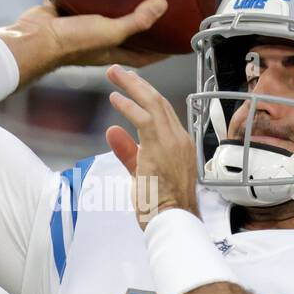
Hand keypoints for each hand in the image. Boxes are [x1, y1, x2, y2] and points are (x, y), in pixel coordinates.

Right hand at [0, 0, 168, 88]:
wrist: (34, 37)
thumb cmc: (72, 43)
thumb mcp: (110, 32)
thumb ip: (135, 21)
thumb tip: (162, 6)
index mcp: (113, 52)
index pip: (145, 56)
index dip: (161, 51)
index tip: (176, 41)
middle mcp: (100, 42)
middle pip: (127, 35)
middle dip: (142, 26)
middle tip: (158, 8)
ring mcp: (83, 27)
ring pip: (105, 16)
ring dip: (117, 6)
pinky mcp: (68, 13)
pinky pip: (82, 1)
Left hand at [105, 64, 198, 227]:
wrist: (174, 221)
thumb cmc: (162, 205)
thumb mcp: (141, 172)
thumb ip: (128, 151)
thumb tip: (112, 130)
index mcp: (180, 144)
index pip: (163, 113)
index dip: (145, 97)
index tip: (131, 87)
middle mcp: (180, 138)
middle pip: (159, 102)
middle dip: (138, 84)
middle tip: (118, 71)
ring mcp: (173, 141)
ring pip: (153, 103)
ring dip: (132, 86)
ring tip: (114, 74)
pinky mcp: (161, 147)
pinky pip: (144, 118)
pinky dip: (128, 105)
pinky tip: (115, 97)